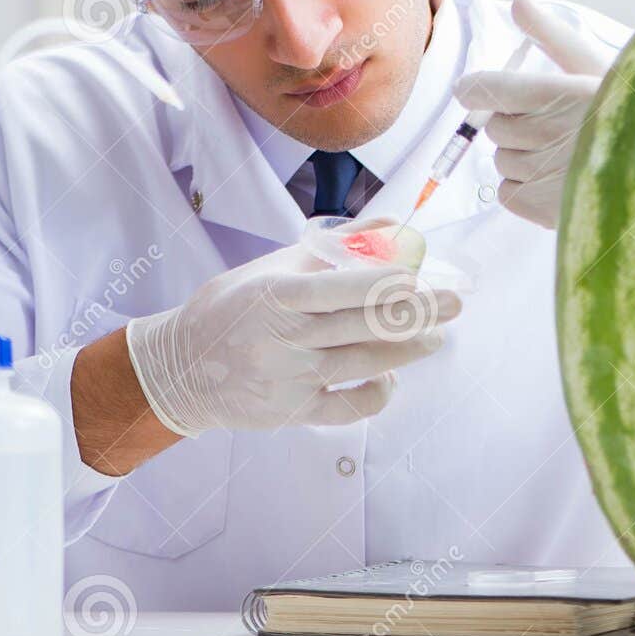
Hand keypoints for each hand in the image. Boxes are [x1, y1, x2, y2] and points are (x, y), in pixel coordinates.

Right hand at [125, 243, 460, 436]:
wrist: (179, 370)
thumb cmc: (232, 308)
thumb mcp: (272, 267)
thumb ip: (334, 246)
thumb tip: (391, 222)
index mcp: (275, 294)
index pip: (338, 288)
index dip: (382, 282)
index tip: (419, 275)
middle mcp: (282, 338)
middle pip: (362, 325)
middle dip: (417, 314)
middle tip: (454, 303)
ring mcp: (288, 378)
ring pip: (363, 363)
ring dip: (408, 349)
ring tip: (436, 335)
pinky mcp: (292, 412)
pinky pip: (348, 406)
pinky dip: (376, 391)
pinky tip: (389, 376)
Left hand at [454, 0, 611, 229]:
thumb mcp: (601, 68)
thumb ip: (554, 37)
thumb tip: (520, 3)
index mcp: (558, 93)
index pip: (487, 90)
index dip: (477, 89)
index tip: (474, 91)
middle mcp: (545, 134)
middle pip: (496, 127)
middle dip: (516, 125)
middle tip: (551, 126)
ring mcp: (542, 174)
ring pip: (501, 160)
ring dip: (521, 157)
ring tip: (561, 156)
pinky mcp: (543, 209)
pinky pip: (507, 194)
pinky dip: (524, 189)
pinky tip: (556, 182)